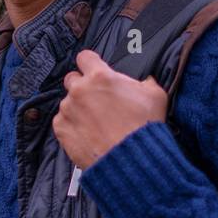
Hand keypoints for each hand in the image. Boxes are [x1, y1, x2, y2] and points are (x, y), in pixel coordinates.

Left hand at [52, 49, 167, 168]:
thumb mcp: (155, 95)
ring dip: (78, 108)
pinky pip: (62, 121)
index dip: (91, 63)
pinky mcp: (61, 129)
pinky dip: (72, 125)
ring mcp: (68, 110)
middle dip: (83, 86)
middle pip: (72, 78)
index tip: (94, 69)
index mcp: (100, 77)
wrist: (132, 159)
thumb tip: (145, 80)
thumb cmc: (143, 127)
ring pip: (68, 102)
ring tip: (97, 122)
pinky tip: (89, 133)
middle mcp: (79, 90)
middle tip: (97, 99)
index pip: (84, 57)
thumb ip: (146, 81)